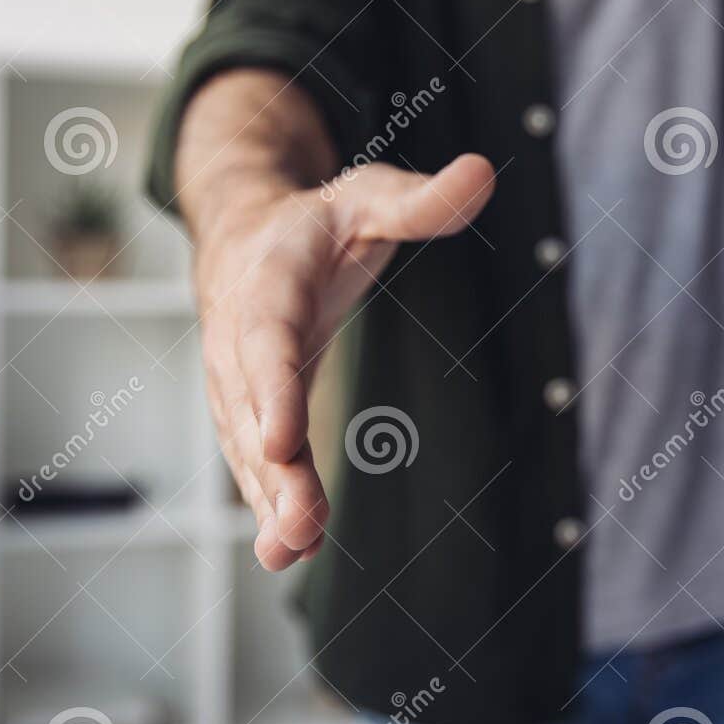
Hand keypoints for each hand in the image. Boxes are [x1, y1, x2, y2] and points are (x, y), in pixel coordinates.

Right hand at [191, 153, 495, 570]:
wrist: (245, 236)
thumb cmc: (319, 219)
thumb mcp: (370, 195)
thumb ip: (421, 199)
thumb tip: (486, 172)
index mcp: (269, 279)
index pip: (267, 336)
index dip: (270, 388)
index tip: (280, 440)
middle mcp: (240, 336)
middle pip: (253, 408)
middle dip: (274, 472)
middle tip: (301, 529)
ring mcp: (237, 380)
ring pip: (247, 445)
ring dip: (269, 501)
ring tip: (291, 552)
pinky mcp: (248, 410)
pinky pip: (255, 459)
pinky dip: (269, 502)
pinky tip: (290, 549)